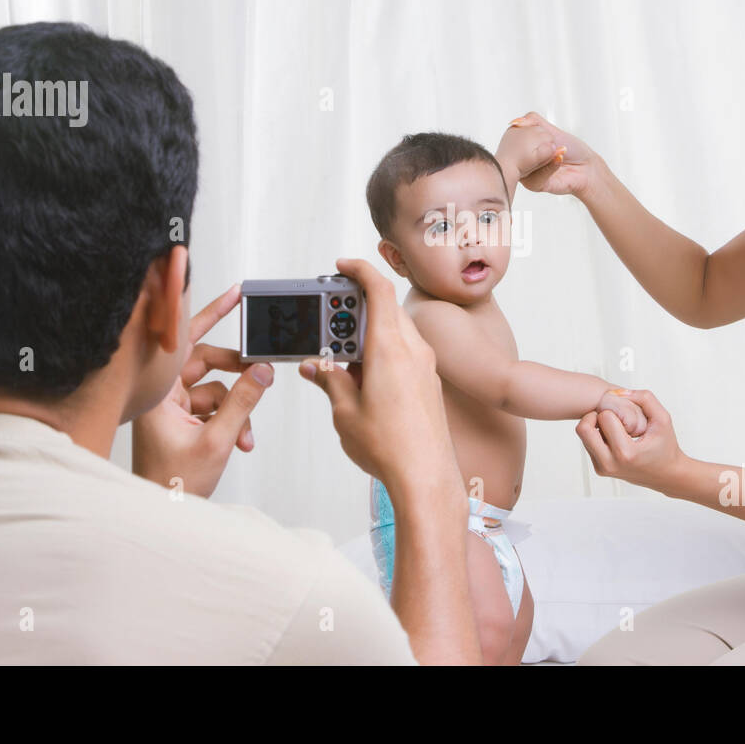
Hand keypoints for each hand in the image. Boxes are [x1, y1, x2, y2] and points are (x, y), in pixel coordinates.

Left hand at [132, 284, 273, 497]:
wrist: (162, 513)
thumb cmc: (172, 483)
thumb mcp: (218, 440)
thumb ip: (243, 401)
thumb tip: (262, 371)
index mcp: (160, 393)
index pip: (187, 341)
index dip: (212, 314)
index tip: (236, 296)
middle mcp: (163, 395)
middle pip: (206, 364)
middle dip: (236, 375)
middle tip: (261, 374)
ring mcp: (172, 409)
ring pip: (215, 389)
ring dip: (236, 409)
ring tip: (244, 436)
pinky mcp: (181, 422)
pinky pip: (213, 408)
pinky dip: (230, 422)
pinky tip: (238, 441)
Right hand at [299, 258, 458, 496]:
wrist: (427, 477)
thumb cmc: (390, 446)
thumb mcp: (344, 411)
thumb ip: (329, 380)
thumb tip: (315, 366)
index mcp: (389, 347)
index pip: (378, 289)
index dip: (359, 270)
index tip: (342, 266)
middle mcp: (412, 349)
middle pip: (383, 310)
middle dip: (353, 311)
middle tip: (326, 328)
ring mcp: (424, 365)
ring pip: (394, 331)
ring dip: (366, 334)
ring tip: (339, 360)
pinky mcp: (429, 382)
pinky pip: (404, 352)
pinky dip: (381, 352)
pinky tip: (361, 378)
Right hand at [501, 111, 597, 197]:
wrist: (587, 168)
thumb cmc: (571, 150)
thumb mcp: (552, 130)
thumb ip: (533, 122)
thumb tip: (515, 121)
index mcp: (524, 147)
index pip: (513, 138)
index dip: (524, 132)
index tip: (539, 129)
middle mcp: (523, 161)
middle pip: (516, 152)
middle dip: (535, 143)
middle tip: (551, 141)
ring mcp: (528, 174)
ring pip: (525, 164)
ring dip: (544, 155)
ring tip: (559, 150)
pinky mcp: (536, 185)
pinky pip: (535, 176)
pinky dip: (549, 166)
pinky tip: (560, 158)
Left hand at [577, 389, 685, 492]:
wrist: (666, 475)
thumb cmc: (665, 446)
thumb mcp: (662, 419)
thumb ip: (644, 398)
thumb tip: (617, 393)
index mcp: (625, 452)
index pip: (604, 417)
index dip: (616, 411)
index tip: (628, 417)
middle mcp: (609, 463)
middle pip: (583, 429)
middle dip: (595, 416)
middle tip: (612, 417)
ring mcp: (602, 468)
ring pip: (583, 435)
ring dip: (596, 426)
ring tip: (617, 428)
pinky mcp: (599, 469)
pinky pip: (587, 443)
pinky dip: (598, 435)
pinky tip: (615, 437)